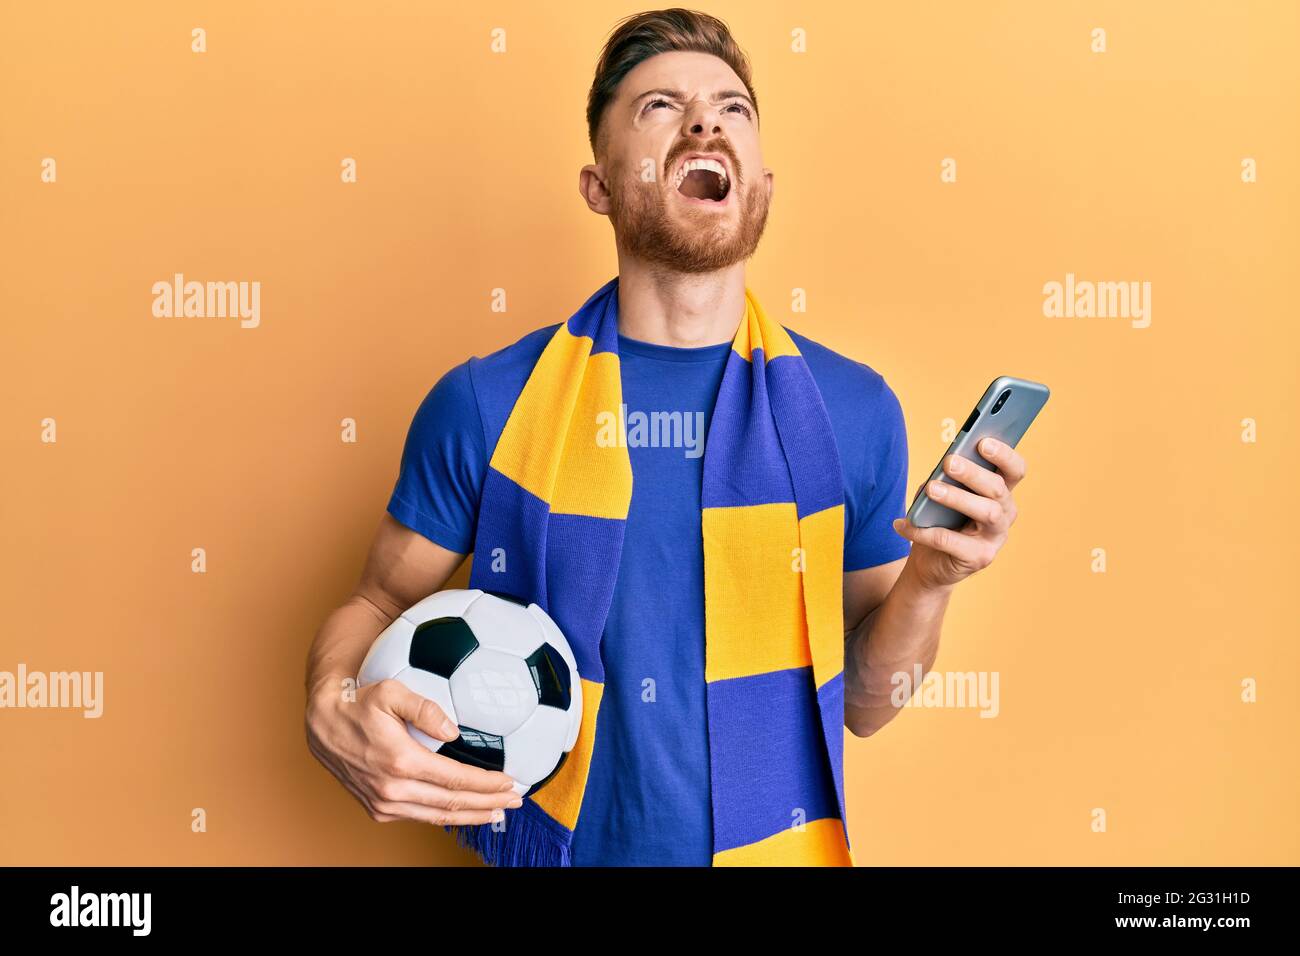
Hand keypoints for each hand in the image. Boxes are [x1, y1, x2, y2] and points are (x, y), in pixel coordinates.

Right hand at [305, 676, 522, 825]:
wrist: (322, 722)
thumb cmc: (359, 701)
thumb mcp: (392, 692)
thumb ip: (426, 709)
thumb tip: (454, 730)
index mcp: (400, 761)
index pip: (456, 780)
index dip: (487, 784)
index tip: (510, 782)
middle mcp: (392, 789)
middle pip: (452, 804)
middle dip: (488, 804)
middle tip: (515, 800)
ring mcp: (383, 803)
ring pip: (437, 816)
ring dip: (471, 815)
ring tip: (497, 811)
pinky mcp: (376, 808)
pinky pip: (419, 815)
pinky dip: (445, 815)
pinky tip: (462, 810)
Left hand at [891, 436, 1025, 590]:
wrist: (930, 564)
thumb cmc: (939, 521)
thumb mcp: (940, 495)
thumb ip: (945, 479)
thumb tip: (941, 469)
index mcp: (1000, 493)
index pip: (1014, 470)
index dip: (1004, 455)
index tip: (983, 441)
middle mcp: (1005, 513)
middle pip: (998, 489)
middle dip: (974, 473)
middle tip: (949, 462)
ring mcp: (996, 538)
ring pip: (986, 512)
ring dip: (957, 497)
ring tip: (931, 489)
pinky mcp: (980, 558)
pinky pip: (952, 541)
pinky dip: (924, 531)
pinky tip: (903, 524)